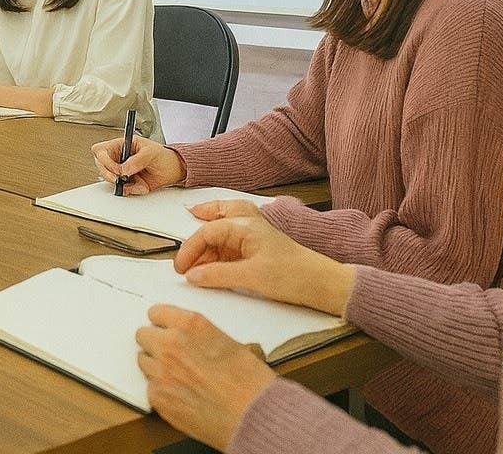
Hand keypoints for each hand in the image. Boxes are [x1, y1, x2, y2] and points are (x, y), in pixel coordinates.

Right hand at [91, 135, 183, 194]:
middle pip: (100, 166)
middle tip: (121, 179)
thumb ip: (136, 160)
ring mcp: (121, 171)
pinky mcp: (126, 182)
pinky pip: (121, 189)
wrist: (173, 170)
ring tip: (139, 182)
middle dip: (109, 175)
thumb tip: (123, 169)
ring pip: (110, 180)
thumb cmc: (163, 156)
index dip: (104, 160)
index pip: (101, 150)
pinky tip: (140, 186)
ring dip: (124, 184)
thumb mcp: (151, 153)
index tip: (116, 169)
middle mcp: (118, 158)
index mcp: (121, 145)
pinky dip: (131, 190)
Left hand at [136, 305, 277, 450]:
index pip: (156, 313)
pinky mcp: (158, 397)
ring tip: (177, 376)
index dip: (162, 323)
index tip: (165, 328)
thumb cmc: (249, 382)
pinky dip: (161, 389)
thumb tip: (189, 340)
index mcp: (189, 325)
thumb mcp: (229, 343)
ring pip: (143, 360)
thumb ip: (200, 337)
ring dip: (156, 365)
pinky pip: (149, 386)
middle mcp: (171, 344)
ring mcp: (161, 371)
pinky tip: (180, 394)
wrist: (252, 416)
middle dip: (155, 342)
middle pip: (143, 335)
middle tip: (170, 353)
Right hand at [175, 202, 355, 315]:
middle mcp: (249, 224)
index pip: (207, 232)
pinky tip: (213, 256)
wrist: (322, 283)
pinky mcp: (259, 247)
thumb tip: (193, 276)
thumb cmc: (293, 274)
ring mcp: (254, 235)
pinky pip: (232, 241)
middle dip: (196, 236)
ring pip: (223, 227)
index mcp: (245, 225)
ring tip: (194, 252)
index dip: (190, 250)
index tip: (181, 268)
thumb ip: (217, 275)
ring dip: (207, 240)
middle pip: (214, 219)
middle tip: (183, 258)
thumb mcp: (251, 277)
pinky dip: (218, 247)